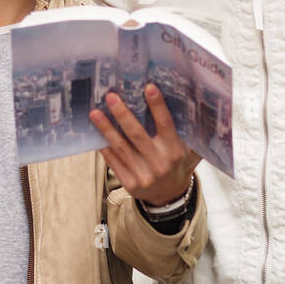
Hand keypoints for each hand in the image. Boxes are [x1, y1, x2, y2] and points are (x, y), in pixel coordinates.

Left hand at [89, 84, 200, 205]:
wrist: (170, 196)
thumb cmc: (178, 165)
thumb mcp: (189, 150)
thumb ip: (186, 130)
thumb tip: (181, 100)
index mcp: (175, 151)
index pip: (165, 125)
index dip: (157, 106)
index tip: (148, 87)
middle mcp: (159, 163)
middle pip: (138, 135)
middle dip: (123, 115)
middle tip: (111, 97)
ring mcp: (143, 175)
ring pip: (121, 148)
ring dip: (106, 129)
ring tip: (95, 113)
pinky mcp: (130, 184)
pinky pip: (114, 162)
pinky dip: (104, 147)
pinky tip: (95, 133)